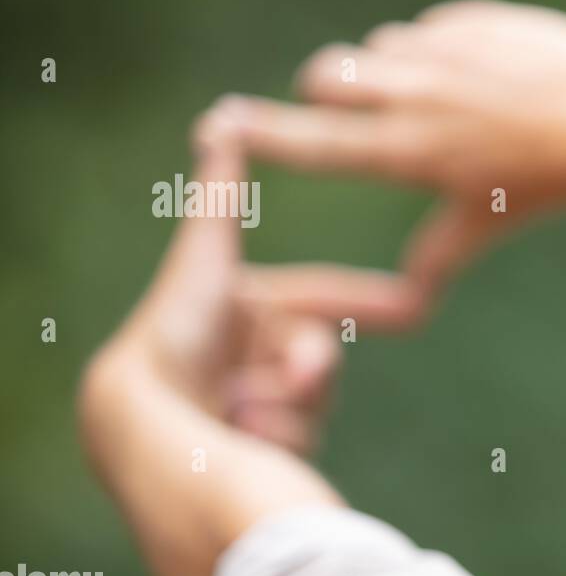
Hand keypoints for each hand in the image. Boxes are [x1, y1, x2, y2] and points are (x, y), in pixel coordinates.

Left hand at [82, 115, 341, 456]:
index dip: (365, 301)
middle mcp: (239, 359)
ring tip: (250, 413)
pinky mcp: (247, 455)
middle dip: (312, 365)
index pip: (314, 302)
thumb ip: (221, 199)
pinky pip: (295, 439)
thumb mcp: (206, 262)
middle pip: (313, 355)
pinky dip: (280, 437)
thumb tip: (221, 120)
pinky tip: (245, 441)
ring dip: (292, 405)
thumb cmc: (174, 337)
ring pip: (310, 401)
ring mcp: (247, 409)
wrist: (140, 425)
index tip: (414, 307)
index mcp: (233, 313)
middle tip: (300, 378)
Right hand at [205, 0, 565, 323]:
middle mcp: (411, 95)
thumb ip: (439, 253)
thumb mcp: (489, 223)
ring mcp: (439, 51)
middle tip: (352, 103)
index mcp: (407, 150)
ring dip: (388, 69)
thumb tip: (412, 300)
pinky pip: (426, 29)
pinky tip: (478, 74)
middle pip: (328, 77)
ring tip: (438, 95)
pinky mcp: (467, 22)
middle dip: (327, 89)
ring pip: (379, 49)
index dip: (262, 134)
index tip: (219, 123)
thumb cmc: (549, 184)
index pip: (314, 142)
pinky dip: (434, 50)